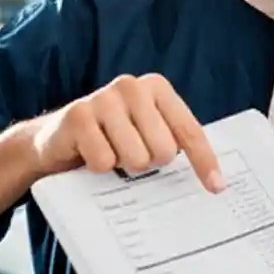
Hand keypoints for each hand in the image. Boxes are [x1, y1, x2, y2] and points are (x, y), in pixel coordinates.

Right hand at [27, 73, 223, 190]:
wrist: (56, 138)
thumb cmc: (111, 137)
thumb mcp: (146, 132)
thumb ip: (174, 141)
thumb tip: (214, 179)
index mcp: (157, 88)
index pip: (189, 131)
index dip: (204, 161)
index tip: (217, 187)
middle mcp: (132, 86)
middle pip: (164, 149)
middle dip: (150, 163)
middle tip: (132, 156)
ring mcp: (103, 98)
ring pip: (136, 158)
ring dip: (122, 165)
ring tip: (110, 151)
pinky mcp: (78, 115)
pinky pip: (104, 161)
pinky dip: (98, 166)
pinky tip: (89, 153)